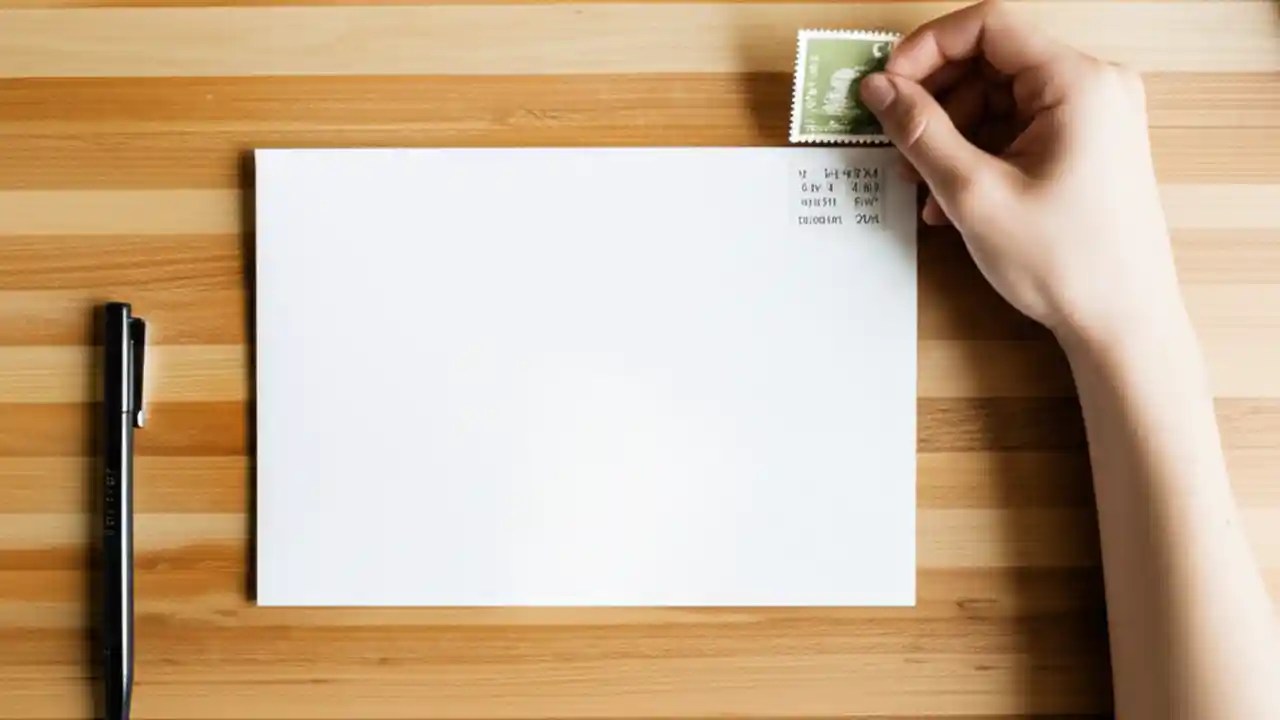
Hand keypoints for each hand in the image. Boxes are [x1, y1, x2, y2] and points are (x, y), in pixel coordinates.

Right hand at [859, 0, 1182, 341]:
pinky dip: (980, 151)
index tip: (887, 85)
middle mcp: (1094, 86)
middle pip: (992, 60)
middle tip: (896, 139)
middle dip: (936, 97)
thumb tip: (878, 88)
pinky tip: (952, 197)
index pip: (988, 26)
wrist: (1123, 323)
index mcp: (1077, 83)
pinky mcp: (1089, 144)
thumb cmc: (1065, 263)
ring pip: (1001, 97)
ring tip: (922, 183)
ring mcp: (1095, 116)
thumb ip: (920, 132)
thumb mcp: (974, 194)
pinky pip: (1020, 126)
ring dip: (952, 132)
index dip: (927, 48)